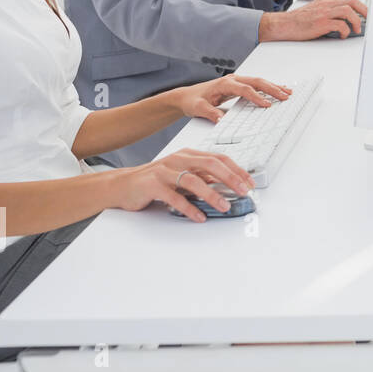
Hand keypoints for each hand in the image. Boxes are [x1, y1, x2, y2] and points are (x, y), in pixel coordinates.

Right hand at [112, 148, 256, 221]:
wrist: (122, 185)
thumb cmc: (155, 180)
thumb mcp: (182, 174)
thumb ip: (202, 177)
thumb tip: (228, 184)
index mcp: (188, 154)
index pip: (218, 158)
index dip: (236, 170)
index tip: (249, 182)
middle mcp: (178, 159)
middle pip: (209, 164)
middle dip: (230, 178)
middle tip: (243, 191)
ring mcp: (164, 171)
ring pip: (193, 180)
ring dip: (212, 194)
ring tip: (224, 206)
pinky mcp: (152, 185)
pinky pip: (174, 197)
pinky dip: (189, 208)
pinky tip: (199, 216)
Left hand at [169, 75, 291, 122]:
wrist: (186, 96)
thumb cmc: (192, 100)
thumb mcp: (198, 108)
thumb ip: (210, 113)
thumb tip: (221, 120)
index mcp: (224, 84)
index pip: (244, 89)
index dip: (257, 97)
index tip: (267, 105)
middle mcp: (232, 80)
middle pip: (256, 82)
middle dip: (272, 89)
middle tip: (285, 96)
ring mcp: (236, 82)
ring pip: (258, 82)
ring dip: (273, 86)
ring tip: (287, 92)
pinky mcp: (238, 86)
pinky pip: (256, 85)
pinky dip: (268, 87)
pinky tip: (277, 90)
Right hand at [259, 0, 366, 40]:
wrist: (284, 24)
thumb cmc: (300, 20)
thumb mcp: (316, 11)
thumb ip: (330, 11)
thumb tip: (345, 20)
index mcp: (327, 0)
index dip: (361, 6)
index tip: (366, 14)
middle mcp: (327, 4)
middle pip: (352, 2)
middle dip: (364, 11)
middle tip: (368, 20)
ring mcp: (324, 12)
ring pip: (348, 11)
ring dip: (356, 21)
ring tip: (355, 29)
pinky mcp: (320, 22)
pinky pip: (339, 25)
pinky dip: (345, 31)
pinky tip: (342, 36)